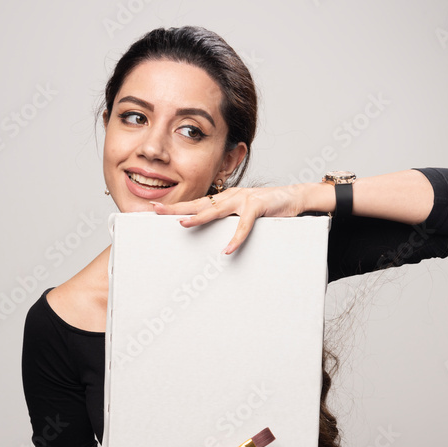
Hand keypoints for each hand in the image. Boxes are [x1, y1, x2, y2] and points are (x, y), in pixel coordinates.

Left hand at [149, 184, 317, 254]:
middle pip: (198, 203)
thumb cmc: (266, 207)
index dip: (176, 206)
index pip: (195, 203)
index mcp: (224, 199)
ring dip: (198, 217)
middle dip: (176, 208)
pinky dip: (236, 237)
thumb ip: (227, 221)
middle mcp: (229, 197)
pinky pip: (244, 224)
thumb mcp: (242, 213)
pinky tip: (228, 249)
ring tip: (183, 224)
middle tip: (156, 211)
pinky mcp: (258, 206)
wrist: (293, 197)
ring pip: (216, 210)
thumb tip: (211, 233)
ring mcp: (243, 199)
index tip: (155, 209)